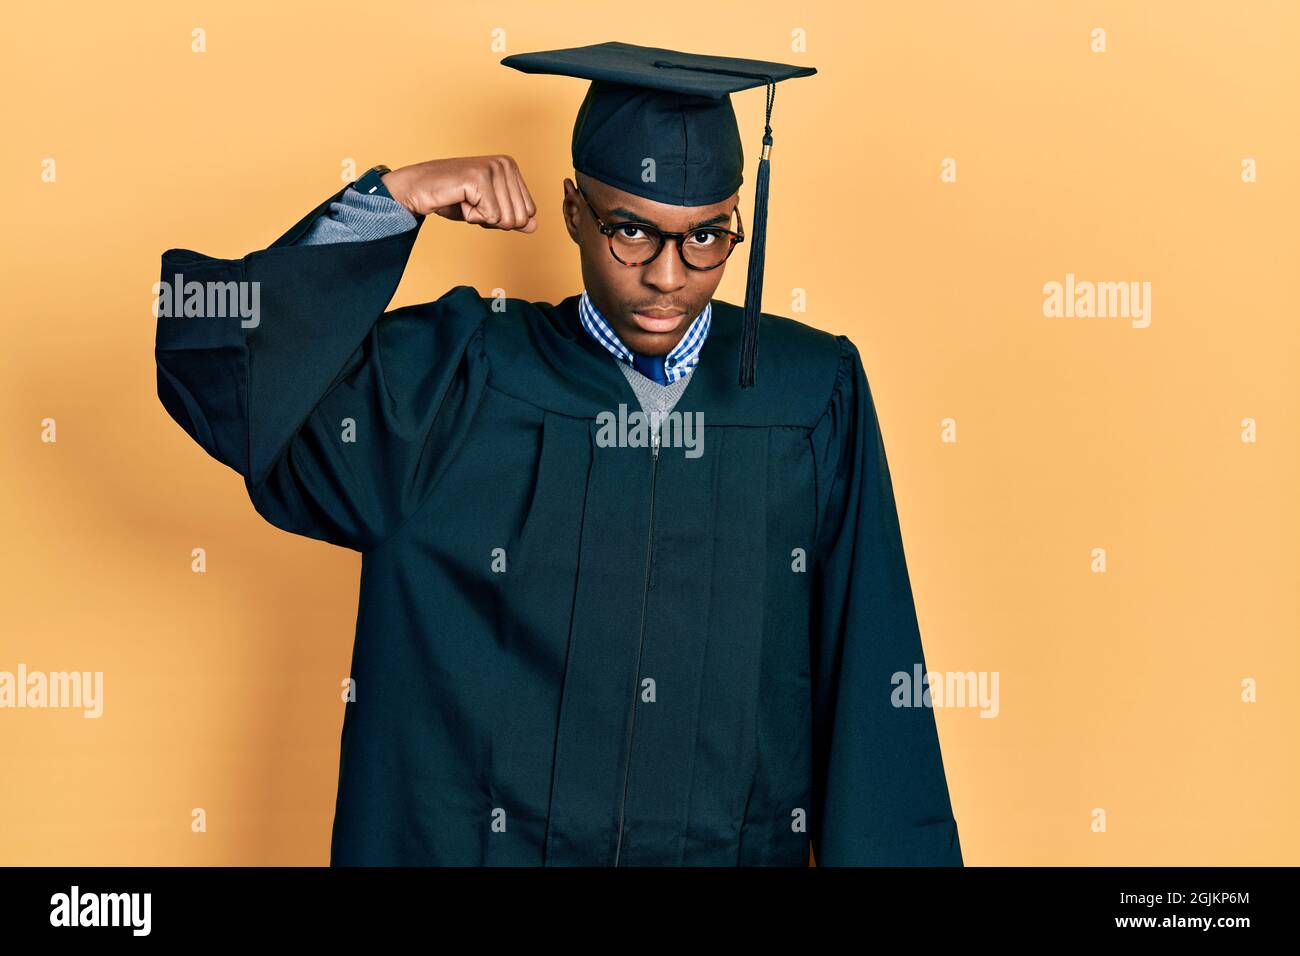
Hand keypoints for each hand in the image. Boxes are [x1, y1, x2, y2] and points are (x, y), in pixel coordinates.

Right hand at [382, 156, 537, 231]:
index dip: (503, 218)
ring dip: (482, 218)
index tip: (482, 204)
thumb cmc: (452, 198)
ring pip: (506, 219)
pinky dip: (472, 217)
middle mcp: (506, 164)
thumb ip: (512, 217)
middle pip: (519, 218)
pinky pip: (490, 217)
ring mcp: (493, 169)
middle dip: (494, 220)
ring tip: (465, 200)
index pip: (529, 212)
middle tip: (472, 203)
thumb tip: (534, 226)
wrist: (419, 190)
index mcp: (511, 168)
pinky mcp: (480, 178)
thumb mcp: (488, 211)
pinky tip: (459, 199)